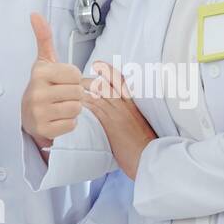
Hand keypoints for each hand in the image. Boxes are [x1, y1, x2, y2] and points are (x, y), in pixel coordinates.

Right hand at [21, 12, 83, 148]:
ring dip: (72, 109)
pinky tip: (56, 118)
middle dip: (73, 94)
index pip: (76, 74)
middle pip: (77, 92)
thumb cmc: (42, 86)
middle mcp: (36, 92)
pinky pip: (71, 124)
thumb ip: (43, 37)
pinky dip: (68, 123)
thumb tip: (35, 14)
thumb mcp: (44, 61)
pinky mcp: (43, 129)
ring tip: (59, 106)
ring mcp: (38, 112)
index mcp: (39, 73)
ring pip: (76, 108)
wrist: (27, 114)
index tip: (61, 81)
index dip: (73, 79)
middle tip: (60, 95)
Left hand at [82, 60, 156, 179]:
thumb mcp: (139, 126)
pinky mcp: (111, 123)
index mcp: (133, 105)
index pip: (121, 81)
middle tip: (77, 81)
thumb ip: (129, 116)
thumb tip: (118, 116)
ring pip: (98, 93)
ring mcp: (118, 113)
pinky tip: (76, 103)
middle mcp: (126, 105)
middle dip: (89, 80)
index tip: (99, 64)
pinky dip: (84, 103)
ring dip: (83, 90)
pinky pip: (95, 107)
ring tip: (72, 91)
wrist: (151, 159)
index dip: (109, 70)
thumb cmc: (145, 147)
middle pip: (106, 83)